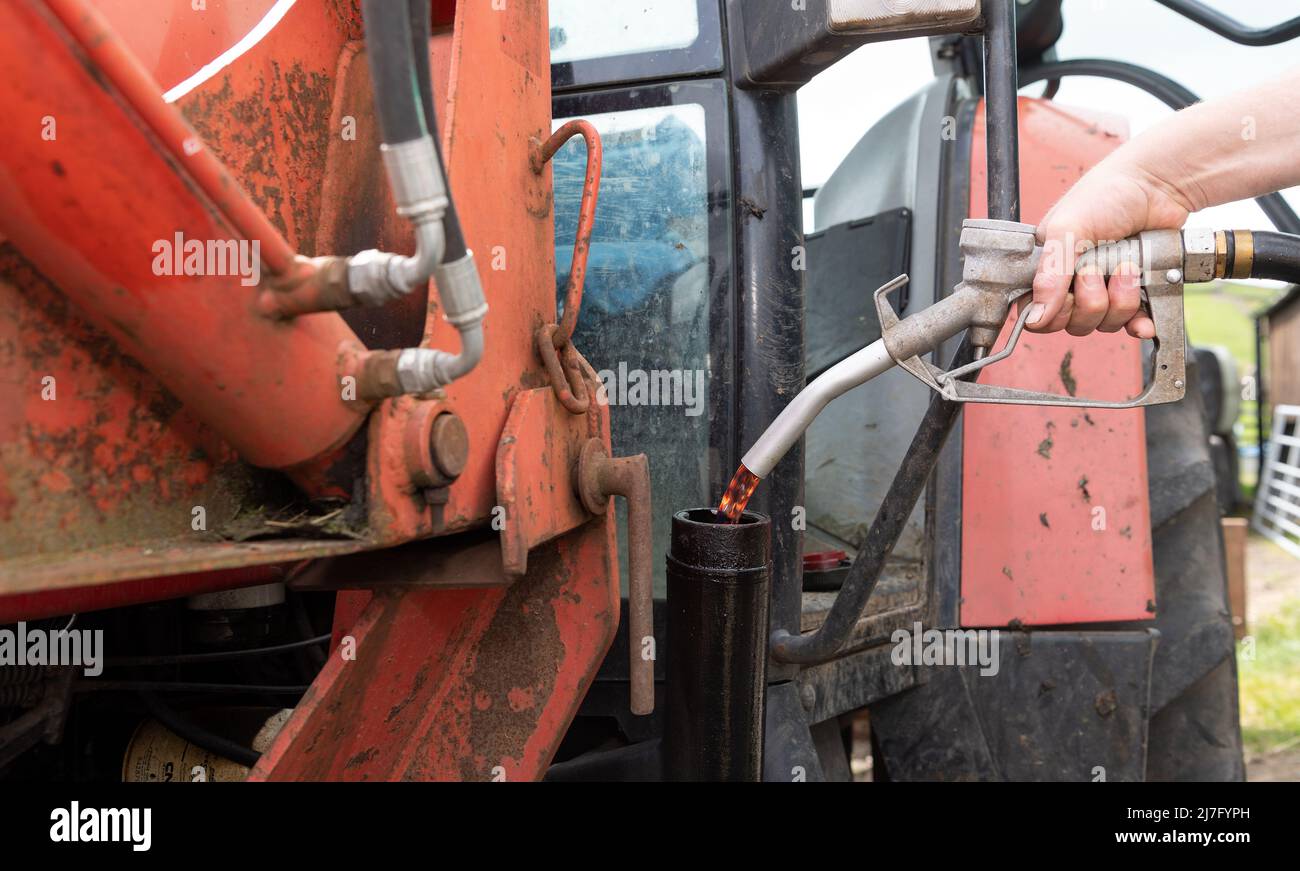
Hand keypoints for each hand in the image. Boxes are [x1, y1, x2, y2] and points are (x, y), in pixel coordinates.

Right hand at [1028, 161, 1192, 337]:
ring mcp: (1105, 290)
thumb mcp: (1068, 229)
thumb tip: (1035, 317)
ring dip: (1119, 300)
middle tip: (1097, 269)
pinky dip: (1139, 323)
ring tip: (1127, 267)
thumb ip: (1050, 273)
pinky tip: (1144, 317)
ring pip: (1104, 324)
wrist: (1158, 185)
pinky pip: (1133, 325)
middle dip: (1090, 301)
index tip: (1067, 291)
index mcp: (1047, 269)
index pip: (1039, 315)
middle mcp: (1073, 284)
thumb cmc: (1106, 195)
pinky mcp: (1135, 294)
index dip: (1054, 313)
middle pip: (1073, 324)